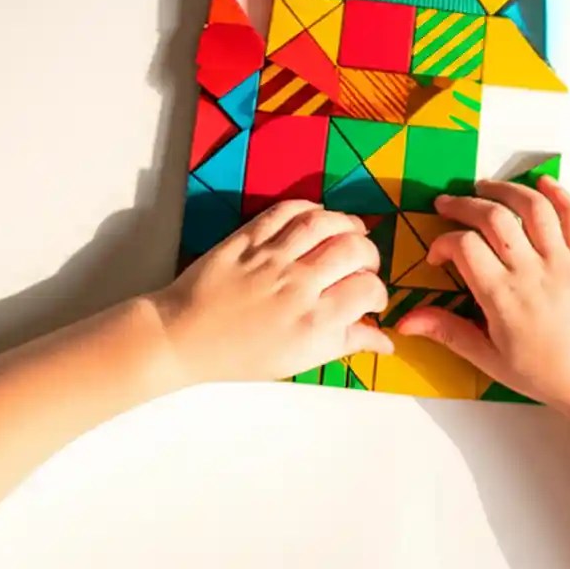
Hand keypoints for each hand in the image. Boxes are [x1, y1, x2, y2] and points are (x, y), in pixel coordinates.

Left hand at [147, 200, 392, 384]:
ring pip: (324, 223)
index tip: (369, 296)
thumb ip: (345, 344)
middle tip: (363, 263)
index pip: (367, 290)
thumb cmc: (241, 356)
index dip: (377, 291)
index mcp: (313, 323)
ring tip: (351, 232)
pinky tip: (317, 216)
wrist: (185, 338)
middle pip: (354, 250)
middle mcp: (298, 286)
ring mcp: (272, 259)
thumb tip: (384, 341)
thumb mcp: (299, 360)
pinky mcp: (247, 239)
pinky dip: (308, 208)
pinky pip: (286, 211)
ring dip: (346, 223)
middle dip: (368, 254)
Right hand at [396, 177, 569, 408]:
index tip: (436, 256)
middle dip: (463, 204)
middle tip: (445, 205)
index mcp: (504, 297)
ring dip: (505, 189)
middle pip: (494, 217)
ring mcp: (562, 262)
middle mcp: (532, 272)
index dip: (443, 242)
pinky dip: (559, 194)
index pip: (465, 247)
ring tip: (484, 186)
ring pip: (533, 208)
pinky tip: (541, 183)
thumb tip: (404, 322)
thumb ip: (448, 332)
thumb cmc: (542, 374)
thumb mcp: (489, 359)